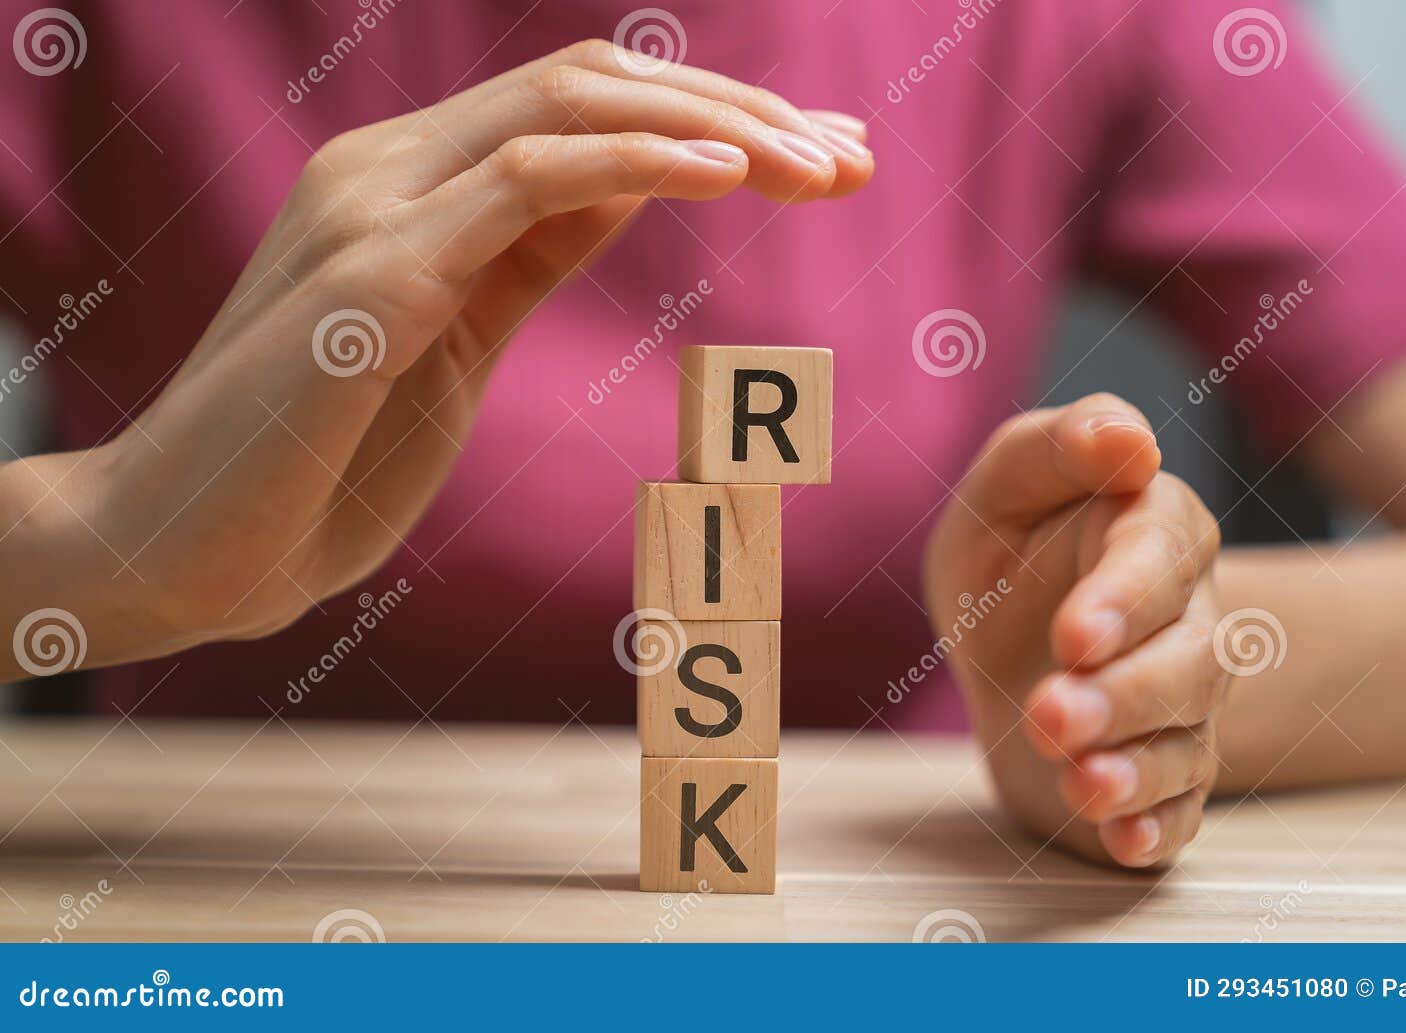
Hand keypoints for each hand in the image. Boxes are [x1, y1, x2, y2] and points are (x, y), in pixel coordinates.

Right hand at [6, 40, 871, 673]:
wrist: (187, 547)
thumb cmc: (319, 460)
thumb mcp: (454, 338)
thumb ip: (524, 256)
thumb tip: (627, 189)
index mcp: (419, 186)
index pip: (590, 109)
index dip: (717, 118)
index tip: (824, 158)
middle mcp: (393, 171)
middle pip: (597, 83)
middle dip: (741, 106)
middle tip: (852, 156)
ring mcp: (376, 211)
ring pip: (571, 105)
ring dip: (715, 124)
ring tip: (819, 166)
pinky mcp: (372, 276)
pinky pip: (526, 180)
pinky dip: (636, 162)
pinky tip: (727, 174)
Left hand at [923, 395, 1226, 866]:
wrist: (998, 639)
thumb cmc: (1010, 549)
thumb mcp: (1008, 483)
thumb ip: (1061, 447)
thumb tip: (1128, 439)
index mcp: (1155, 535)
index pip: (1161, 559)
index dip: (1125, 599)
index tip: (1074, 635)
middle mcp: (1185, 624)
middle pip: (1188, 664)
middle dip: (1122, 696)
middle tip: (1047, 715)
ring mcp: (1178, 707)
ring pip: (1184, 742)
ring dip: (1133, 768)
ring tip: (1080, 782)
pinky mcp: (1159, 775)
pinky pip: (1180, 810)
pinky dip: (1157, 828)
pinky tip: (1126, 840)